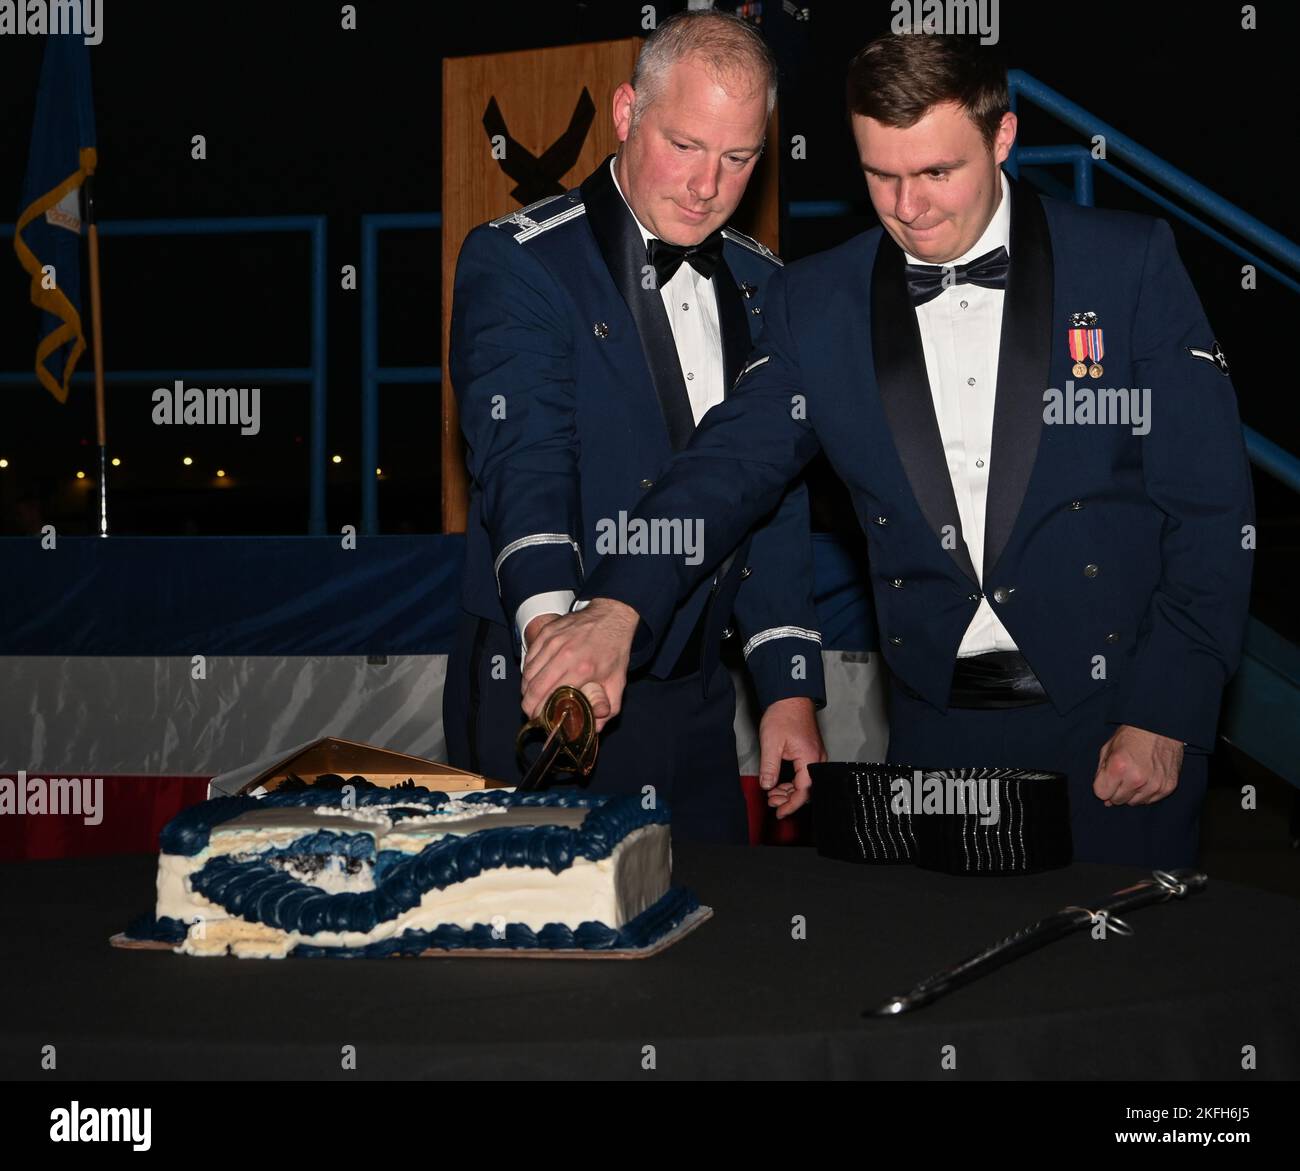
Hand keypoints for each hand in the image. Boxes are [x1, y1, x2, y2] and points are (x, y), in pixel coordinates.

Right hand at [520, 598, 639, 731]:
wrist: (611, 617)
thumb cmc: (613, 650)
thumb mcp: (617, 682)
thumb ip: (608, 709)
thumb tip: (592, 729)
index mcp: (581, 670)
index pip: (548, 698)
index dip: (540, 714)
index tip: (541, 721)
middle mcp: (563, 655)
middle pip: (532, 688)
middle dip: (528, 705)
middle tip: (533, 713)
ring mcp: (552, 642)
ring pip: (527, 673)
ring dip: (527, 690)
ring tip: (533, 698)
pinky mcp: (546, 633)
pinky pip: (529, 658)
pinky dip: (528, 672)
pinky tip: (535, 679)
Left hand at [758, 696, 825, 818]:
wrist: (790, 696)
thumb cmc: (783, 715)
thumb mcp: (771, 743)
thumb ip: (770, 768)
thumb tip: (767, 786)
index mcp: (810, 758)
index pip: (803, 791)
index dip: (791, 804)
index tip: (779, 812)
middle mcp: (817, 759)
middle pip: (807, 789)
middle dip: (789, 799)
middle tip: (771, 802)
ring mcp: (816, 756)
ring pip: (806, 782)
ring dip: (790, 791)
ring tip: (772, 794)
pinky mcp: (811, 752)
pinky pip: (805, 774)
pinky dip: (793, 781)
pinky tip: (780, 783)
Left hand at [1093, 724, 1183, 805]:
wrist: (1161, 726)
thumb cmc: (1132, 735)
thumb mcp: (1108, 748)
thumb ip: (1102, 773)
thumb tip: (1104, 798)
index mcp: (1118, 767)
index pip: (1101, 793)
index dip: (1102, 786)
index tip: (1108, 778)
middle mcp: (1137, 779)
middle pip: (1117, 800)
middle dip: (1115, 790)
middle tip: (1122, 775)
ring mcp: (1154, 785)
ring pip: (1134, 802)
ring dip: (1131, 792)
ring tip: (1135, 775)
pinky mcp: (1168, 787)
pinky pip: (1150, 800)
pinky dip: (1146, 792)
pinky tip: (1147, 778)